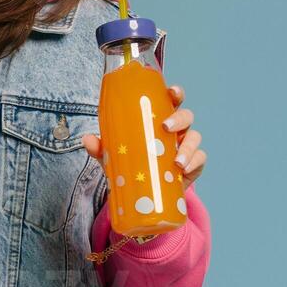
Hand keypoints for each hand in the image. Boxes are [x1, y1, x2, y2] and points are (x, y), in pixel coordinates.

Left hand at [78, 85, 203, 184]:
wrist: (143, 194)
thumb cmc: (131, 164)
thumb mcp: (113, 157)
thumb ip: (101, 148)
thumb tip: (87, 139)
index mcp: (159, 119)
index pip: (171, 101)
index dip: (175, 93)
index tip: (172, 92)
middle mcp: (176, 130)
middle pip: (186, 116)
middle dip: (179, 119)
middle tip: (165, 127)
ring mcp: (186, 146)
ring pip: (195, 137)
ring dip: (188, 147)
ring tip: (177, 161)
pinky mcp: (194, 165)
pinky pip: (200, 159)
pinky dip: (194, 162)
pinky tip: (184, 170)